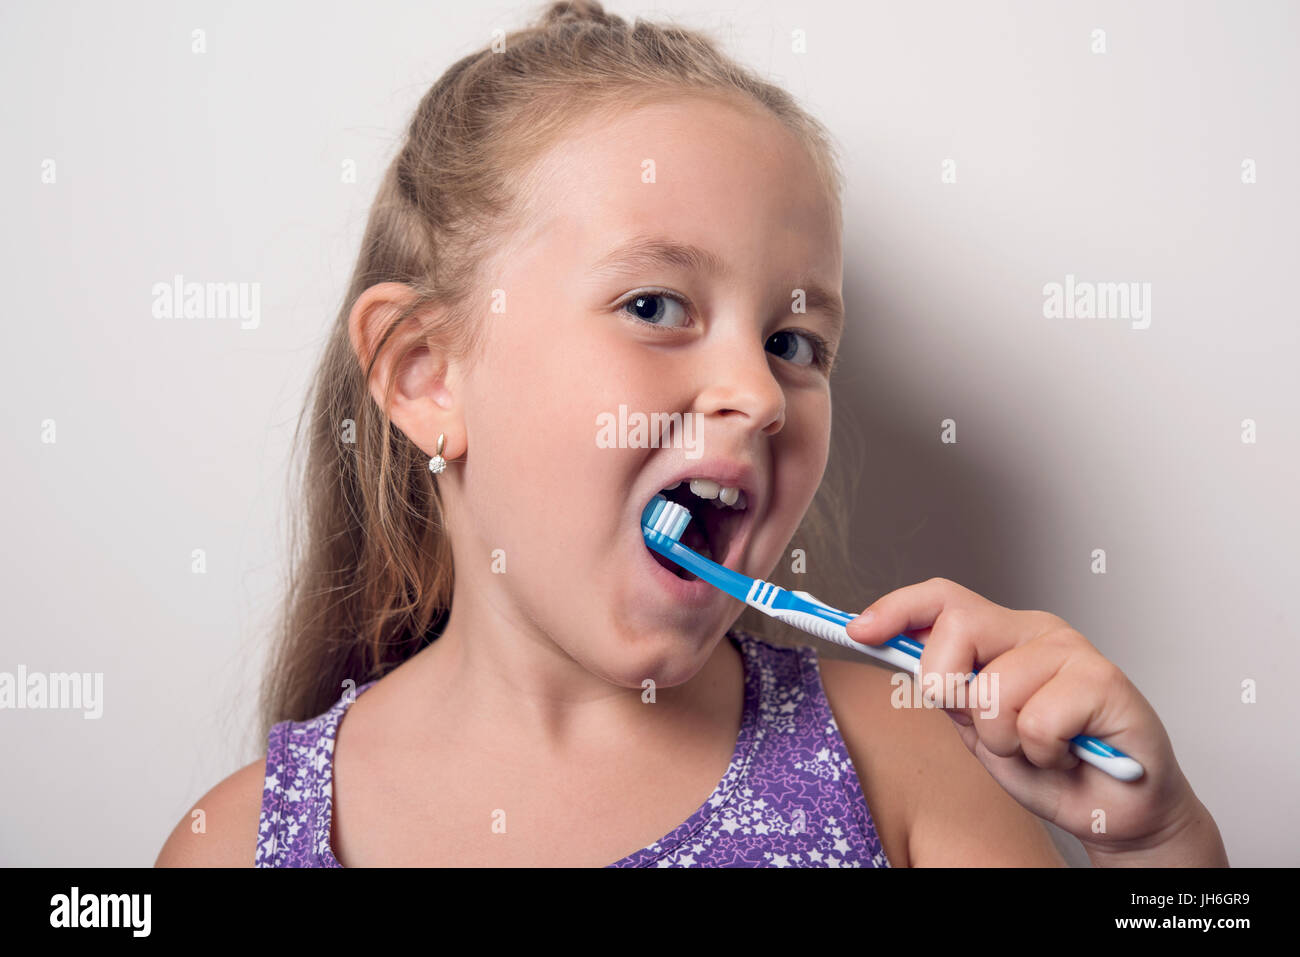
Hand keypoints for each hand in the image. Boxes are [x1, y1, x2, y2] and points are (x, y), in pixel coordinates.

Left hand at [845, 578, 1227, 865]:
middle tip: (985, 726)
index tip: (858, 631)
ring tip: (1036, 749)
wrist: (1113, 810)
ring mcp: (1072, 651)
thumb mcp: (978, 727)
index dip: (896, 608)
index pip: (942, 599)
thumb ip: (945, 688)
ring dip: (1005, 741)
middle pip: (957, 627)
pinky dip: (1042, 754)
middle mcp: (1036, 631)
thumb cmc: (1048, 765)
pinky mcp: (1105, 681)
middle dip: (948, 688)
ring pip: (994, 688)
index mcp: (1003, 634)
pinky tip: (1066, 755)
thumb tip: (892, 649)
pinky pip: (1037, 720)